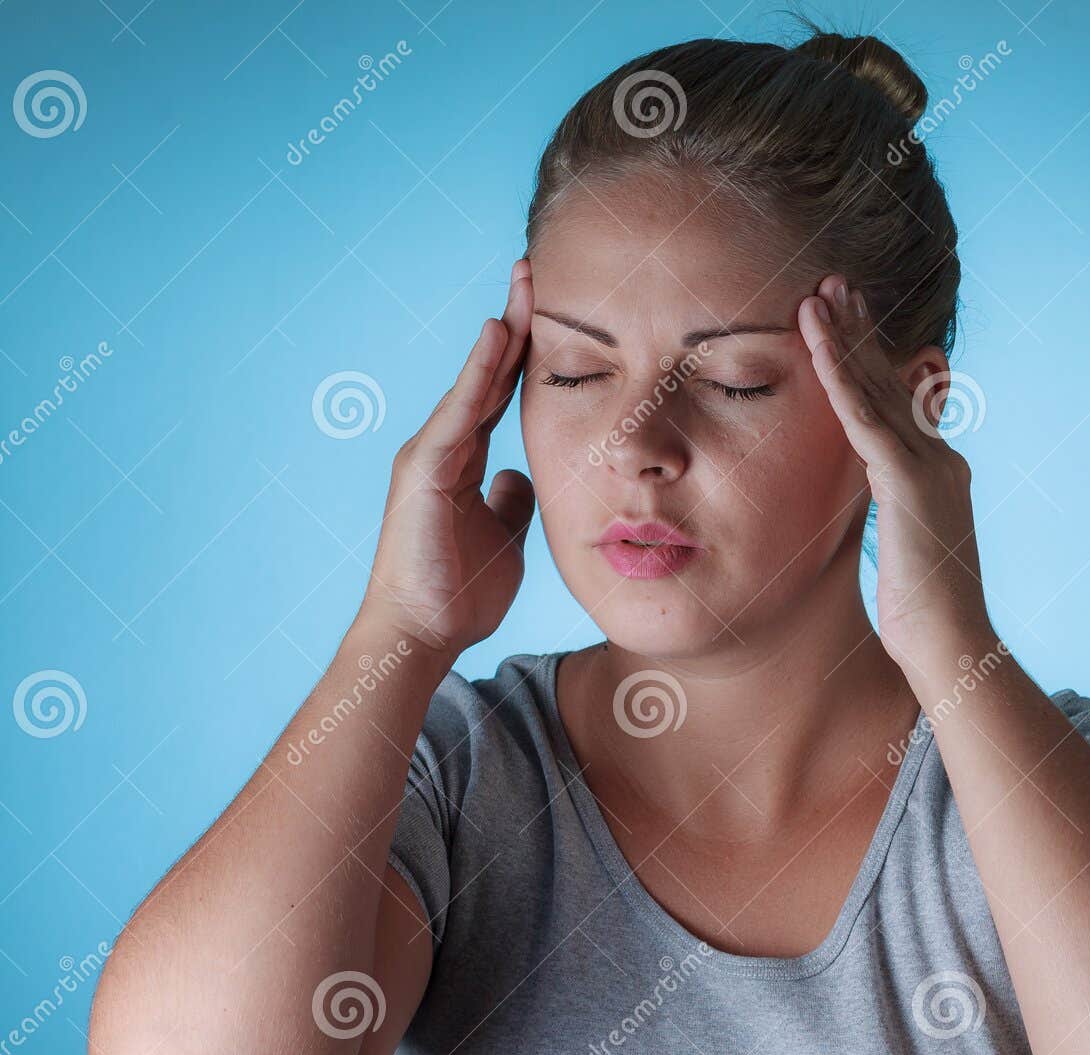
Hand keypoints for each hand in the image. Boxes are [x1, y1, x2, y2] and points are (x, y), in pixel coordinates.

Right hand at [357, 259, 535, 657]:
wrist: (421, 634)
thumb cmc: (458, 593)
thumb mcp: (504, 537)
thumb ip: (512, 502)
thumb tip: (524, 478)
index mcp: (466, 459)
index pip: (501, 391)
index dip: (526, 352)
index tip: (553, 307)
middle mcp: (445, 446)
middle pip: (488, 373)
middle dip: (515, 322)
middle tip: (536, 269)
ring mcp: (431, 454)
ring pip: (474, 381)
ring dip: (502, 333)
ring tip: (524, 285)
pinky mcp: (424, 470)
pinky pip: (460, 411)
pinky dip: (478, 373)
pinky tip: (498, 337)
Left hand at [797, 273, 991, 667]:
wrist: (950, 644)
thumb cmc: (924, 614)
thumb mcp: (906, 547)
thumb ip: (894, 506)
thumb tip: (878, 486)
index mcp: (938, 472)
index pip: (898, 402)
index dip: (870, 358)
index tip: (845, 320)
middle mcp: (940, 458)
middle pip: (891, 381)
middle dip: (860, 330)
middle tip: (833, 284)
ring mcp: (929, 467)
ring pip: (877, 389)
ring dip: (844, 338)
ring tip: (818, 296)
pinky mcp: (909, 483)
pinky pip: (865, 420)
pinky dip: (840, 378)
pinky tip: (818, 345)